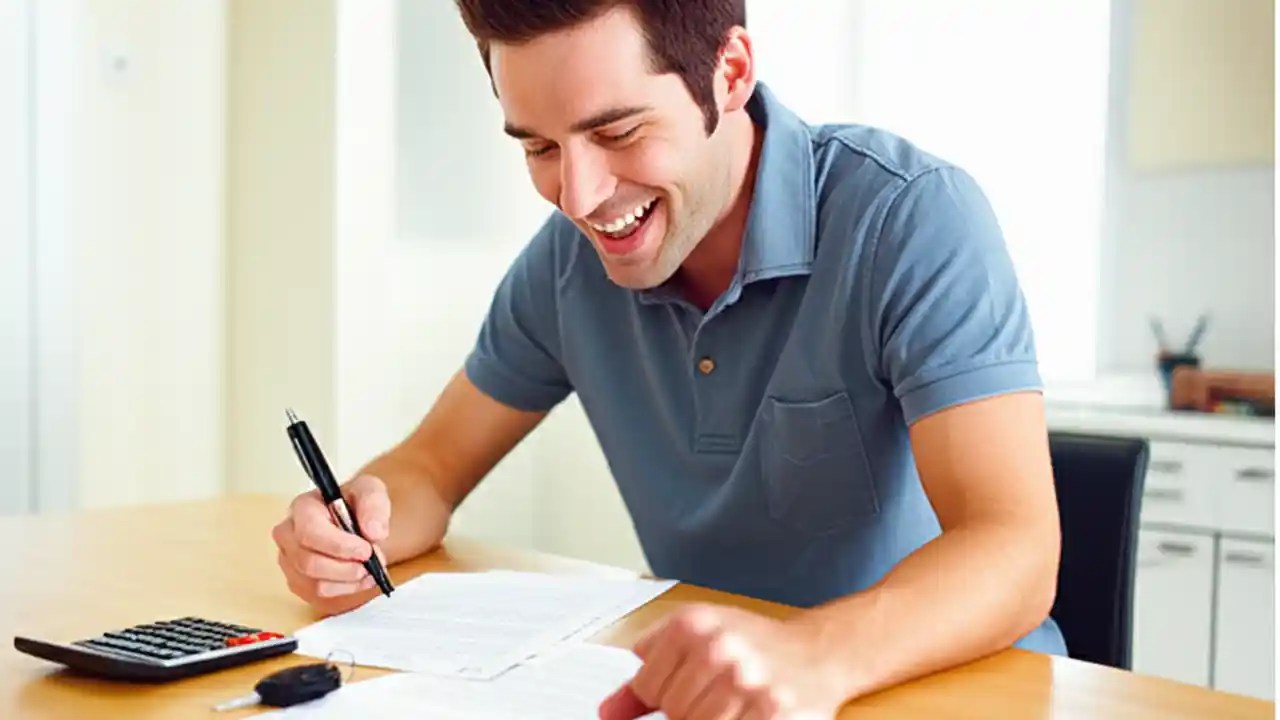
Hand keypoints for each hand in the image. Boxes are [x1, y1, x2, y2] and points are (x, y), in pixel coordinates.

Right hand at [271, 474, 390, 614]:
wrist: (354, 518)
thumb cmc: (355, 503)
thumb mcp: (371, 491)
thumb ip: (374, 505)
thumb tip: (373, 532)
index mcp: (302, 508)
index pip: (310, 532)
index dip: (340, 546)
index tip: (366, 550)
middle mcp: (288, 535)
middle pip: (309, 563)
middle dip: (347, 568)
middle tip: (372, 562)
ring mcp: (290, 561)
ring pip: (315, 584)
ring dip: (349, 581)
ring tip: (370, 569)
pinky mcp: (298, 581)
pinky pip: (319, 596)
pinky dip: (346, 590)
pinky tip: (360, 577)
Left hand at [599, 605, 845, 719]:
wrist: (819, 651)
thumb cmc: (753, 644)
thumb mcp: (698, 641)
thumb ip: (648, 675)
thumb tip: (608, 713)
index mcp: (694, 625)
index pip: (647, 687)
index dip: (663, 695)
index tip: (686, 686)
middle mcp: (719, 648)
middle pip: (674, 711)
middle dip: (692, 710)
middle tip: (720, 693)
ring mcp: (747, 682)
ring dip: (717, 719)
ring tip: (737, 703)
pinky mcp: (773, 711)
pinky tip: (749, 712)